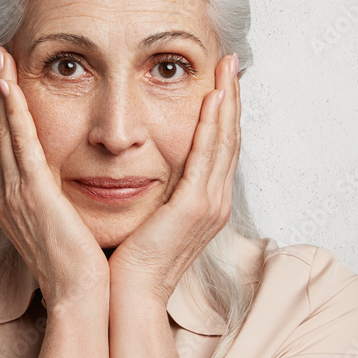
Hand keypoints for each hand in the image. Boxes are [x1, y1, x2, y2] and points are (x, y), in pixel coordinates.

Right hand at [0, 43, 109, 306]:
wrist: (81, 299)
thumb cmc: (82, 267)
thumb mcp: (67, 225)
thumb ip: (62, 200)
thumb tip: (73, 183)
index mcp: (15, 201)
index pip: (6, 144)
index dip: (4, 109)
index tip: (7, 77)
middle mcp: (6, 194)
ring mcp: (15, 194)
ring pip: (3, 131)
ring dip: (0, 90)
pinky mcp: (31, 195)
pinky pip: (19, 144)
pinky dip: (11, 112)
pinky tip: (9, 85)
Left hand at [107, 53, 240, 304]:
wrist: (126, 296)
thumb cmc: (127, 260)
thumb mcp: (145, 217)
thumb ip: (150, 191)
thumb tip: (136, 169)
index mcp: (203, 204)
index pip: (218, 148)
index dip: (222, 112)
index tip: (219, 79)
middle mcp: (215, 202)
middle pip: (229, 138)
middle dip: (231, 98)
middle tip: (230, 61)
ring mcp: (210, 205)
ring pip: (225, 141)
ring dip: (227, 101)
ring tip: (227, 67)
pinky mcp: (196, 208)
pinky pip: (208, 155)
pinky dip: (212, 124)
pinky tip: (213, 97)